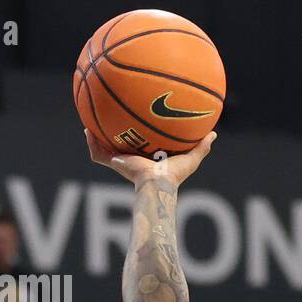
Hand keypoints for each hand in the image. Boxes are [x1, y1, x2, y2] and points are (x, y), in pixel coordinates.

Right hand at [85, 129, 216, 188]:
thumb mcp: (191, 158)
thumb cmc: (174, 175)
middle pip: (121, 145)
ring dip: (97, 137)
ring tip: (90, 121)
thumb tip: (214, 133)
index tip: (137, 123)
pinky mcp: (114, 162)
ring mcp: (122, 161)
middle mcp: (133, 159)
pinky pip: (98, 153)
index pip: (142, 144)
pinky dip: (91, 143)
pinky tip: (87, 130)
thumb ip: (202, 146)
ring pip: (105, 148)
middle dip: (115, 133)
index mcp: (149, 157)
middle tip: (111, 118)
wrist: (157, 183)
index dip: (138, 135)